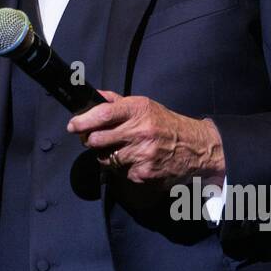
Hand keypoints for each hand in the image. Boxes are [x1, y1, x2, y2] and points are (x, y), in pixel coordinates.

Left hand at [66, 91, 224, 183]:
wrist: (197, 147)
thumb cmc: (166, 124)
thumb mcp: (145, 106)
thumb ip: (117, 102)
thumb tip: (94, 97)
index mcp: (138, 110)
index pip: (102, 114)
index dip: (83, 121)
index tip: (73, 126)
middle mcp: (140, 131)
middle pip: (96, 140)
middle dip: (91, 141)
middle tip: (97, 140)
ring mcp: (142, 154)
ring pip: (105, 158)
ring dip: (108, 155)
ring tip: (123, 150)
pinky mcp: (144, 174)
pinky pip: (119, 172)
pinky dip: (123, 168)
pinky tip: (135, 161)